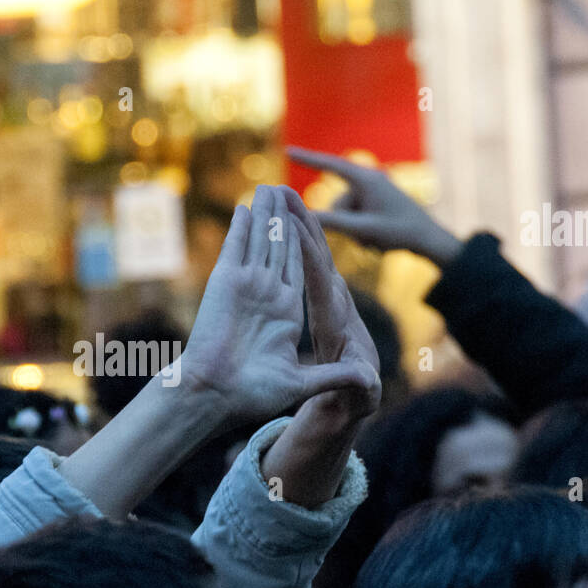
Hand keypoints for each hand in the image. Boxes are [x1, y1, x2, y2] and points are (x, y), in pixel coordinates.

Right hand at [178, 185, 368, 426]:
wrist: (218, 398)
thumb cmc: (253, 396)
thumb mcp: (302, 385)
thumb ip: (334, 377)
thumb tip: (370, 379)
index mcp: (290, 313)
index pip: (308, 270)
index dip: (311, 244)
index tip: (316, 223)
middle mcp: (271, 295)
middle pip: (286, 246)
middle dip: (290, 217)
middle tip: (288, 190)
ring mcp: (248, 286)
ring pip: (263, 240)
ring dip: (267, 214)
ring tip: (271, 188)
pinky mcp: (226, 283)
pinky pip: (237, 249)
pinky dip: (242, 228)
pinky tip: (247, 209)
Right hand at [286, 146, 461, 266]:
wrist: (429, 239)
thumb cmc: (400, 231)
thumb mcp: (364, 229)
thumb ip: (333, 222)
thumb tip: (304, 216)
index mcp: (366, 179)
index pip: (329, 165)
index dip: (306, 159)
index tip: (287, 151)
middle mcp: (368, 181)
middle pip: (336, 202)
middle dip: (344, 222)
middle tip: (367, 236)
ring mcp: (372, 192)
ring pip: (344, 213)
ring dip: (354, 230)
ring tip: (375, 239)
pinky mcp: (374, 202)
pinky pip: (354, 215)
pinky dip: (361, 229)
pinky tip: (379, 238)